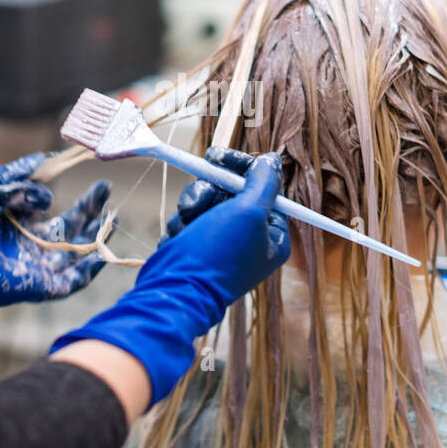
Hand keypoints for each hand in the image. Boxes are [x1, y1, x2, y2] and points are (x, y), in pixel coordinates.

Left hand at [0, 153, 109, 317]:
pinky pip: (68, 284)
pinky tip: (101, 255)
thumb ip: (18, 174)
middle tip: (107, 189)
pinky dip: (87, 273)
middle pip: (71, 230)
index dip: (74, 198)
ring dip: (96, 240)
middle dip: (92, 212)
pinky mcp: (36, 286)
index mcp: (20, 224)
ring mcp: (35, 267)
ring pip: (75, 256)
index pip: (56, 212)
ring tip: (113, 219)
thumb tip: (46, 158)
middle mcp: (31, 246)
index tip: (95, 179)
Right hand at [50, 150, 289, 405]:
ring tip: (187, 222)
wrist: (174, 291)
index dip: (241, 168)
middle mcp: (249, 238)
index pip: (263, 187)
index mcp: (271, 234)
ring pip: (205, 200)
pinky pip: (189, 217)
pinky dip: (182, 222)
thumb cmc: (217, 255)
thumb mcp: (248, 212)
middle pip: (231, 191)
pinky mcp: (195, 245)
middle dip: (209, 189)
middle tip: (199, 193)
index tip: (220, 156)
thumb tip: (273, 159)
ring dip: (192, 205)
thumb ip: (263, 183)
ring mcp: (221, 243)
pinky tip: (179, 237)